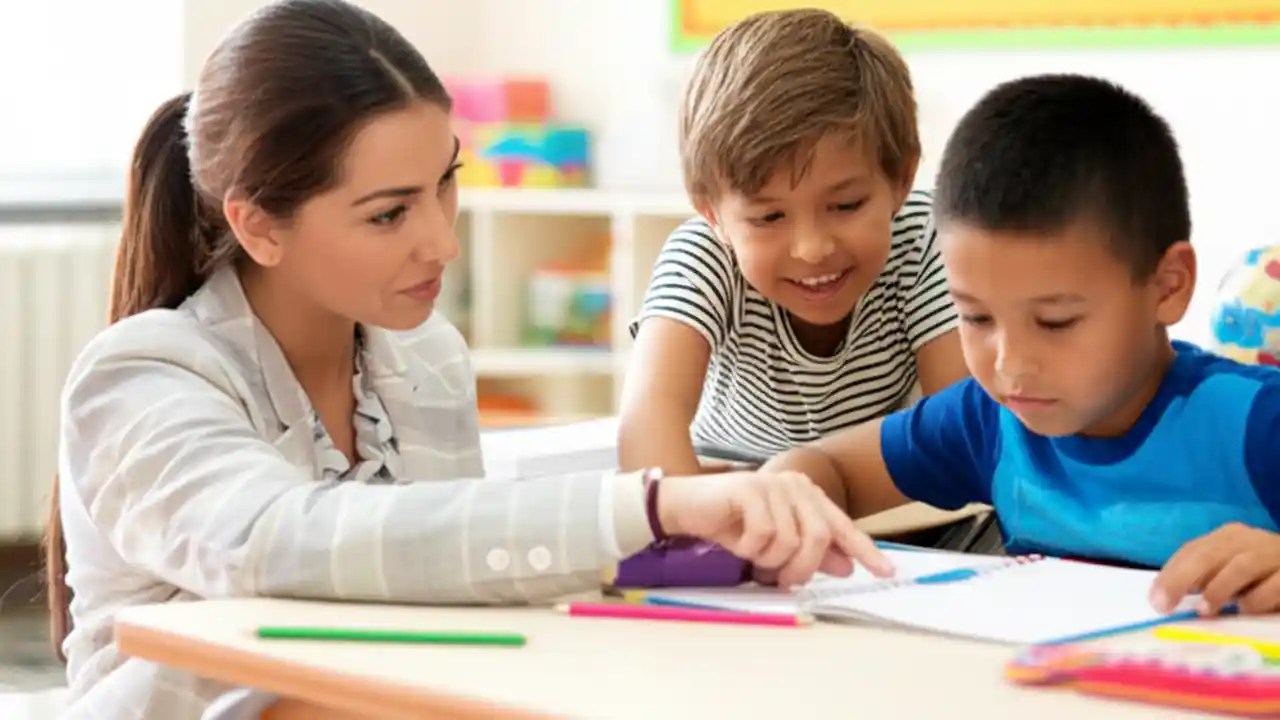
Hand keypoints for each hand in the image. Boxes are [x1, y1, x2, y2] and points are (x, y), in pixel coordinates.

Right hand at [657, 470, 893, 587]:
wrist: (687, 507)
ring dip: (768, 560)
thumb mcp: (775, 543)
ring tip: (751, 554)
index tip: (887, 572)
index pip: (842, 526)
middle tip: (782, 580)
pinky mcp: (749, 490)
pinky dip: (749, 549)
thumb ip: (810, 551)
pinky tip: (736, 541)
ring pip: (790, 541)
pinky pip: (763, 536)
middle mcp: (794, 485)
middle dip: (801, 568)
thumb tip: (847, 566)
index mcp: (806, 495)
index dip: (865, 550)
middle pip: (818, 538)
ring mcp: (772, 484)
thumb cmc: (731, 525)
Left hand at [1151, 523, 1279, 615]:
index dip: (1170, 574)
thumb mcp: (1232, 574)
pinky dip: (1257, 600)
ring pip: (1241, 565)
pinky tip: (1247, 611)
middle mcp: (1251, 540)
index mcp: (1230, 537)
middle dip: (1182, 579)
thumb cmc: (1265, 578)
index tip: (1154, 600)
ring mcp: (1275, 554)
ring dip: (1219, 589)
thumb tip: (1164, 598)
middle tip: (1166, 605)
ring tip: (1207, 611)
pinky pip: (1274, 585)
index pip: (1192, 550)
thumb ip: (1205, 578)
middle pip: (1210, 554)